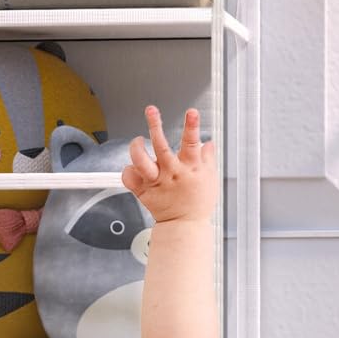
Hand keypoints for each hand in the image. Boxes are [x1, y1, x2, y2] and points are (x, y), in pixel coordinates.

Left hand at [122, 107, 215, 225]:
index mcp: (190, 168)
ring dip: (137, 147)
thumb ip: (207, 159)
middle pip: (161, 147)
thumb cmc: (197, 203)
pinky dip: (128, 170)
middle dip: (155, 126)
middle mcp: (171, 173)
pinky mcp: (143, 192)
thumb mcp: (210, 178)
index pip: (192, 144)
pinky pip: (129, 177)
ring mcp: (156, 182)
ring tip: (139, 140)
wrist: (184, 226)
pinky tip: (134, 167)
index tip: (191, 113)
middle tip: (152, 110)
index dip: (191, 126)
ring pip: (140, 161)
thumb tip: (208, 143)